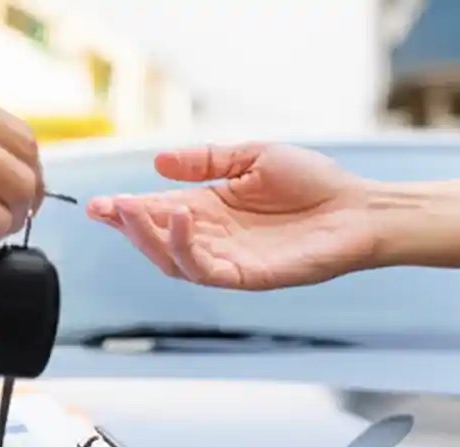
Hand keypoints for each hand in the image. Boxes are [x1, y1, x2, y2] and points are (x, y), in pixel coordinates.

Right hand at [87, 143, 376, 289]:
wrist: (360, 208)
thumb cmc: (315, 182)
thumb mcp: (253, 156)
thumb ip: (207, 160)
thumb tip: (160, 162)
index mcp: (212, 210)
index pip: (159, 213)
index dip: (127, 210)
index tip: (98, 203)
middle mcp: (216, 239)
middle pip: (159, 243)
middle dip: (129, 227)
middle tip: (108, 208)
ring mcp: (232, 261)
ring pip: (176, 262)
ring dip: (150, 238)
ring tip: (133, 212)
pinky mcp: (252, 277)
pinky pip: (209, 271)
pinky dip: (188, 249)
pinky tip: (180, 220)